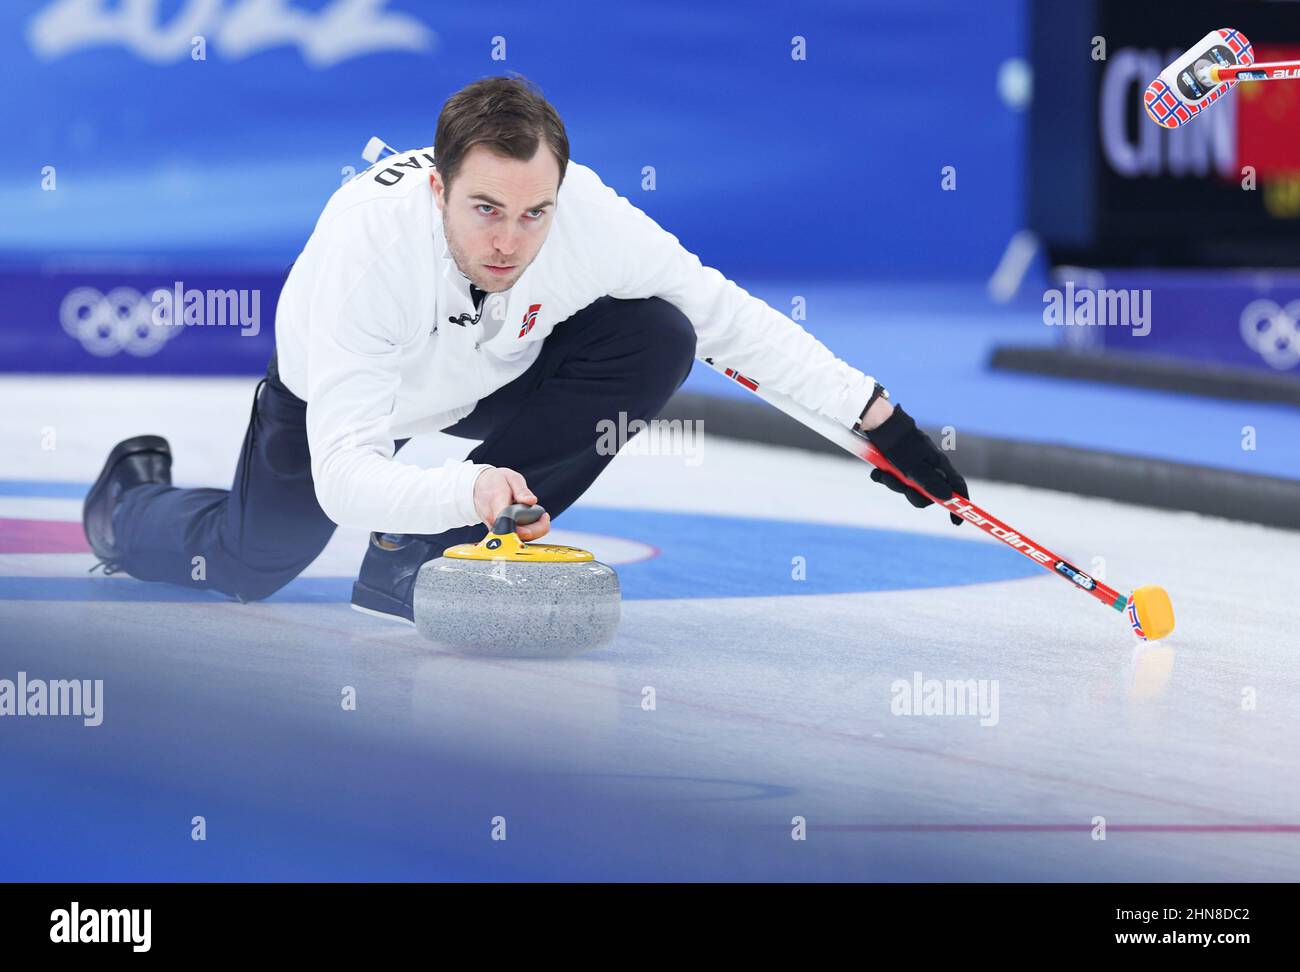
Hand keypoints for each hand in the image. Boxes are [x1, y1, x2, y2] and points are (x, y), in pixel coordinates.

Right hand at [473, 467, 550, 540]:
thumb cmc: (495, 482)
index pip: (510, 522)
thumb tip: (532, 501)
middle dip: (537, 529)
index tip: (543, 517)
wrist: (478, 487)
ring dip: (533, 530)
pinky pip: (515, 537)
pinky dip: (527, 531)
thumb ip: (522, 490)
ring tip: (539, 516)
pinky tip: (530, 521)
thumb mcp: (511, 478)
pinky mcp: (498, 533)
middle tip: (545, 516)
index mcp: (497, 504)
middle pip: (518, 535)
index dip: (528, 527)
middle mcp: (494, 521)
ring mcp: (495, 529)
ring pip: (518, 538)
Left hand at [864, 406, 968, 525]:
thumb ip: (930, 484)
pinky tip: (877, 471)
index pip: (956, 486)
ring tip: (883, 474)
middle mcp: (928, 464)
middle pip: (926, 492)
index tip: (956, 522)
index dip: (959, 503)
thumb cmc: (899, 444)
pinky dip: (885, 477)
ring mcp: (913, 462)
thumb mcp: (913, 468)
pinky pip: (894, 477)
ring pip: (906, 485)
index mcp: (938, 465)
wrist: (878, 424)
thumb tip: (947, 499)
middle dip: (911, 494)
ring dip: (893, 484)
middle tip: (902, 488)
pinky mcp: (897, 460)